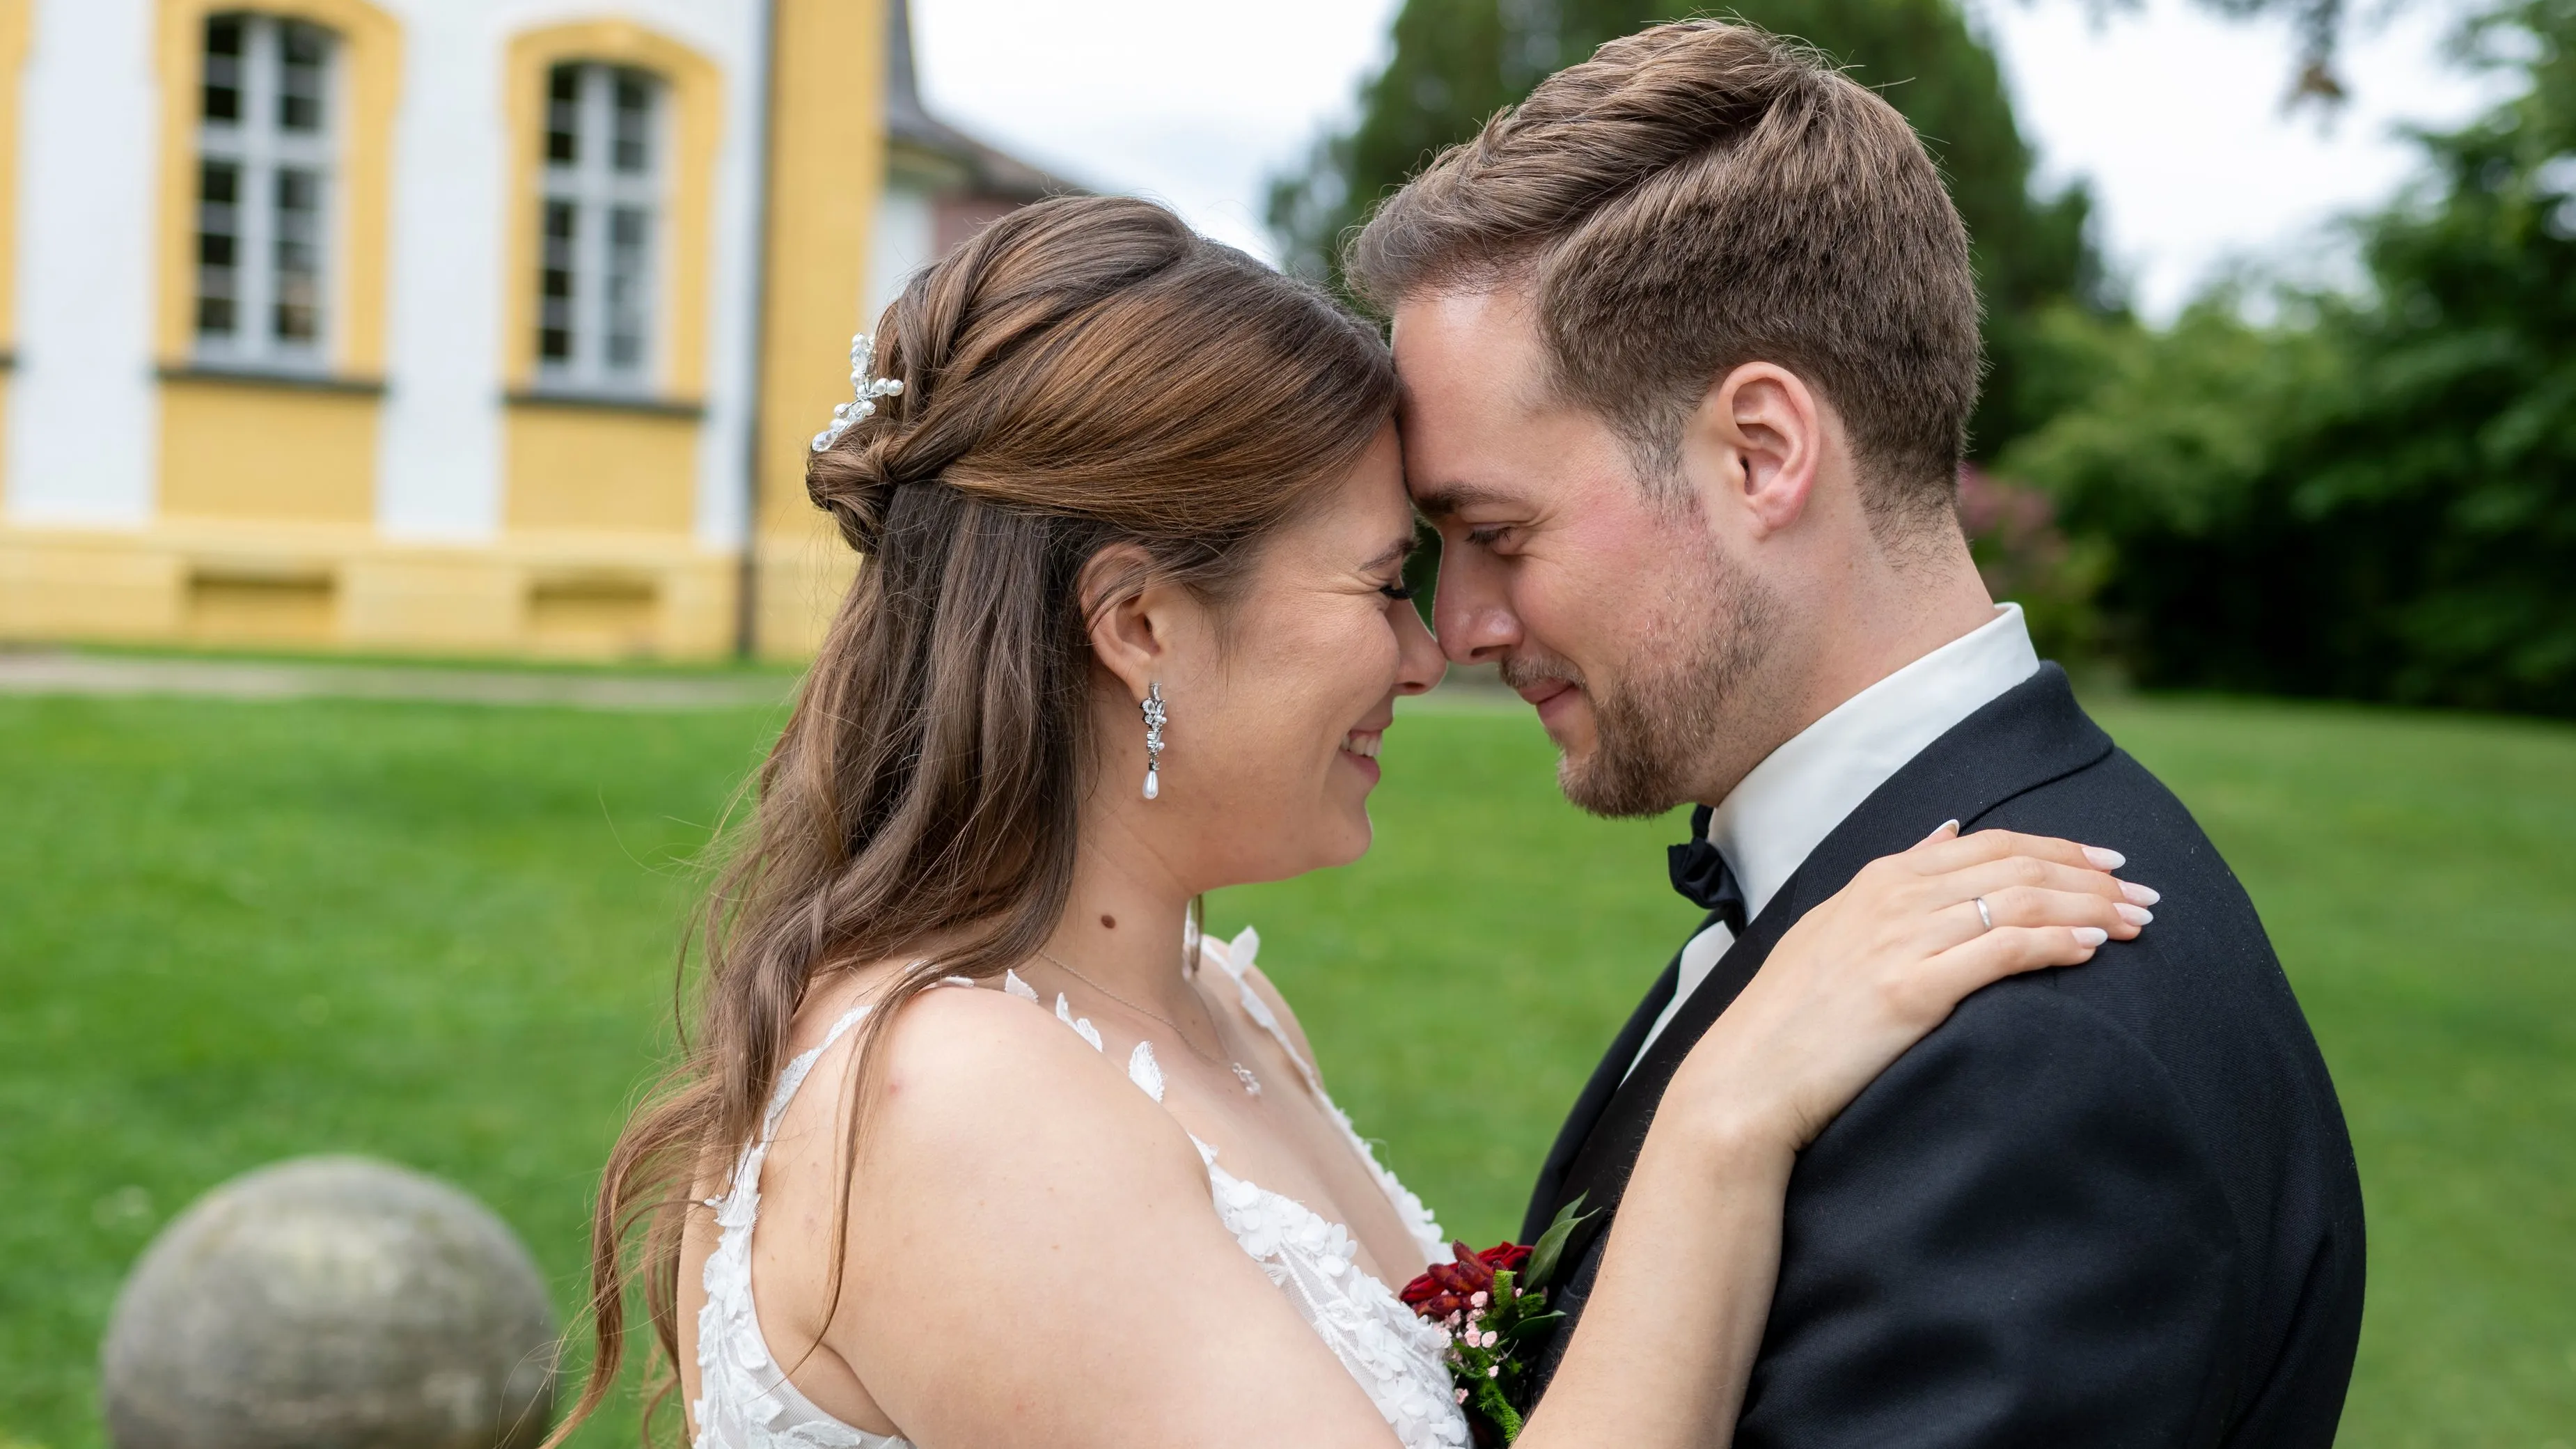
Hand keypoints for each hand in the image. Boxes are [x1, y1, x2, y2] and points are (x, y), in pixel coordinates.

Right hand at [1664, 823, 2152, 1154]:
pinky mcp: (1910, 989)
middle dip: (2092, 877)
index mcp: (1879, 878)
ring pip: (2021, 903)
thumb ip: (1896, 878)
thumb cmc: (1792, 1015)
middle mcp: (1894, 898)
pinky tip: (2091, 951)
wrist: (1747, 1079)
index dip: (2059, 849)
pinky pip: (2002, 952)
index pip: (1991, 844)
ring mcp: (1901, 941)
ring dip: (2090, 910)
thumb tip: (1945, 833)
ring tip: (2136, 925)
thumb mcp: (1835, 924)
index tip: (2109, 865)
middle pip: (2018, 866)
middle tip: (2146, 895)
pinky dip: (2054, 944)